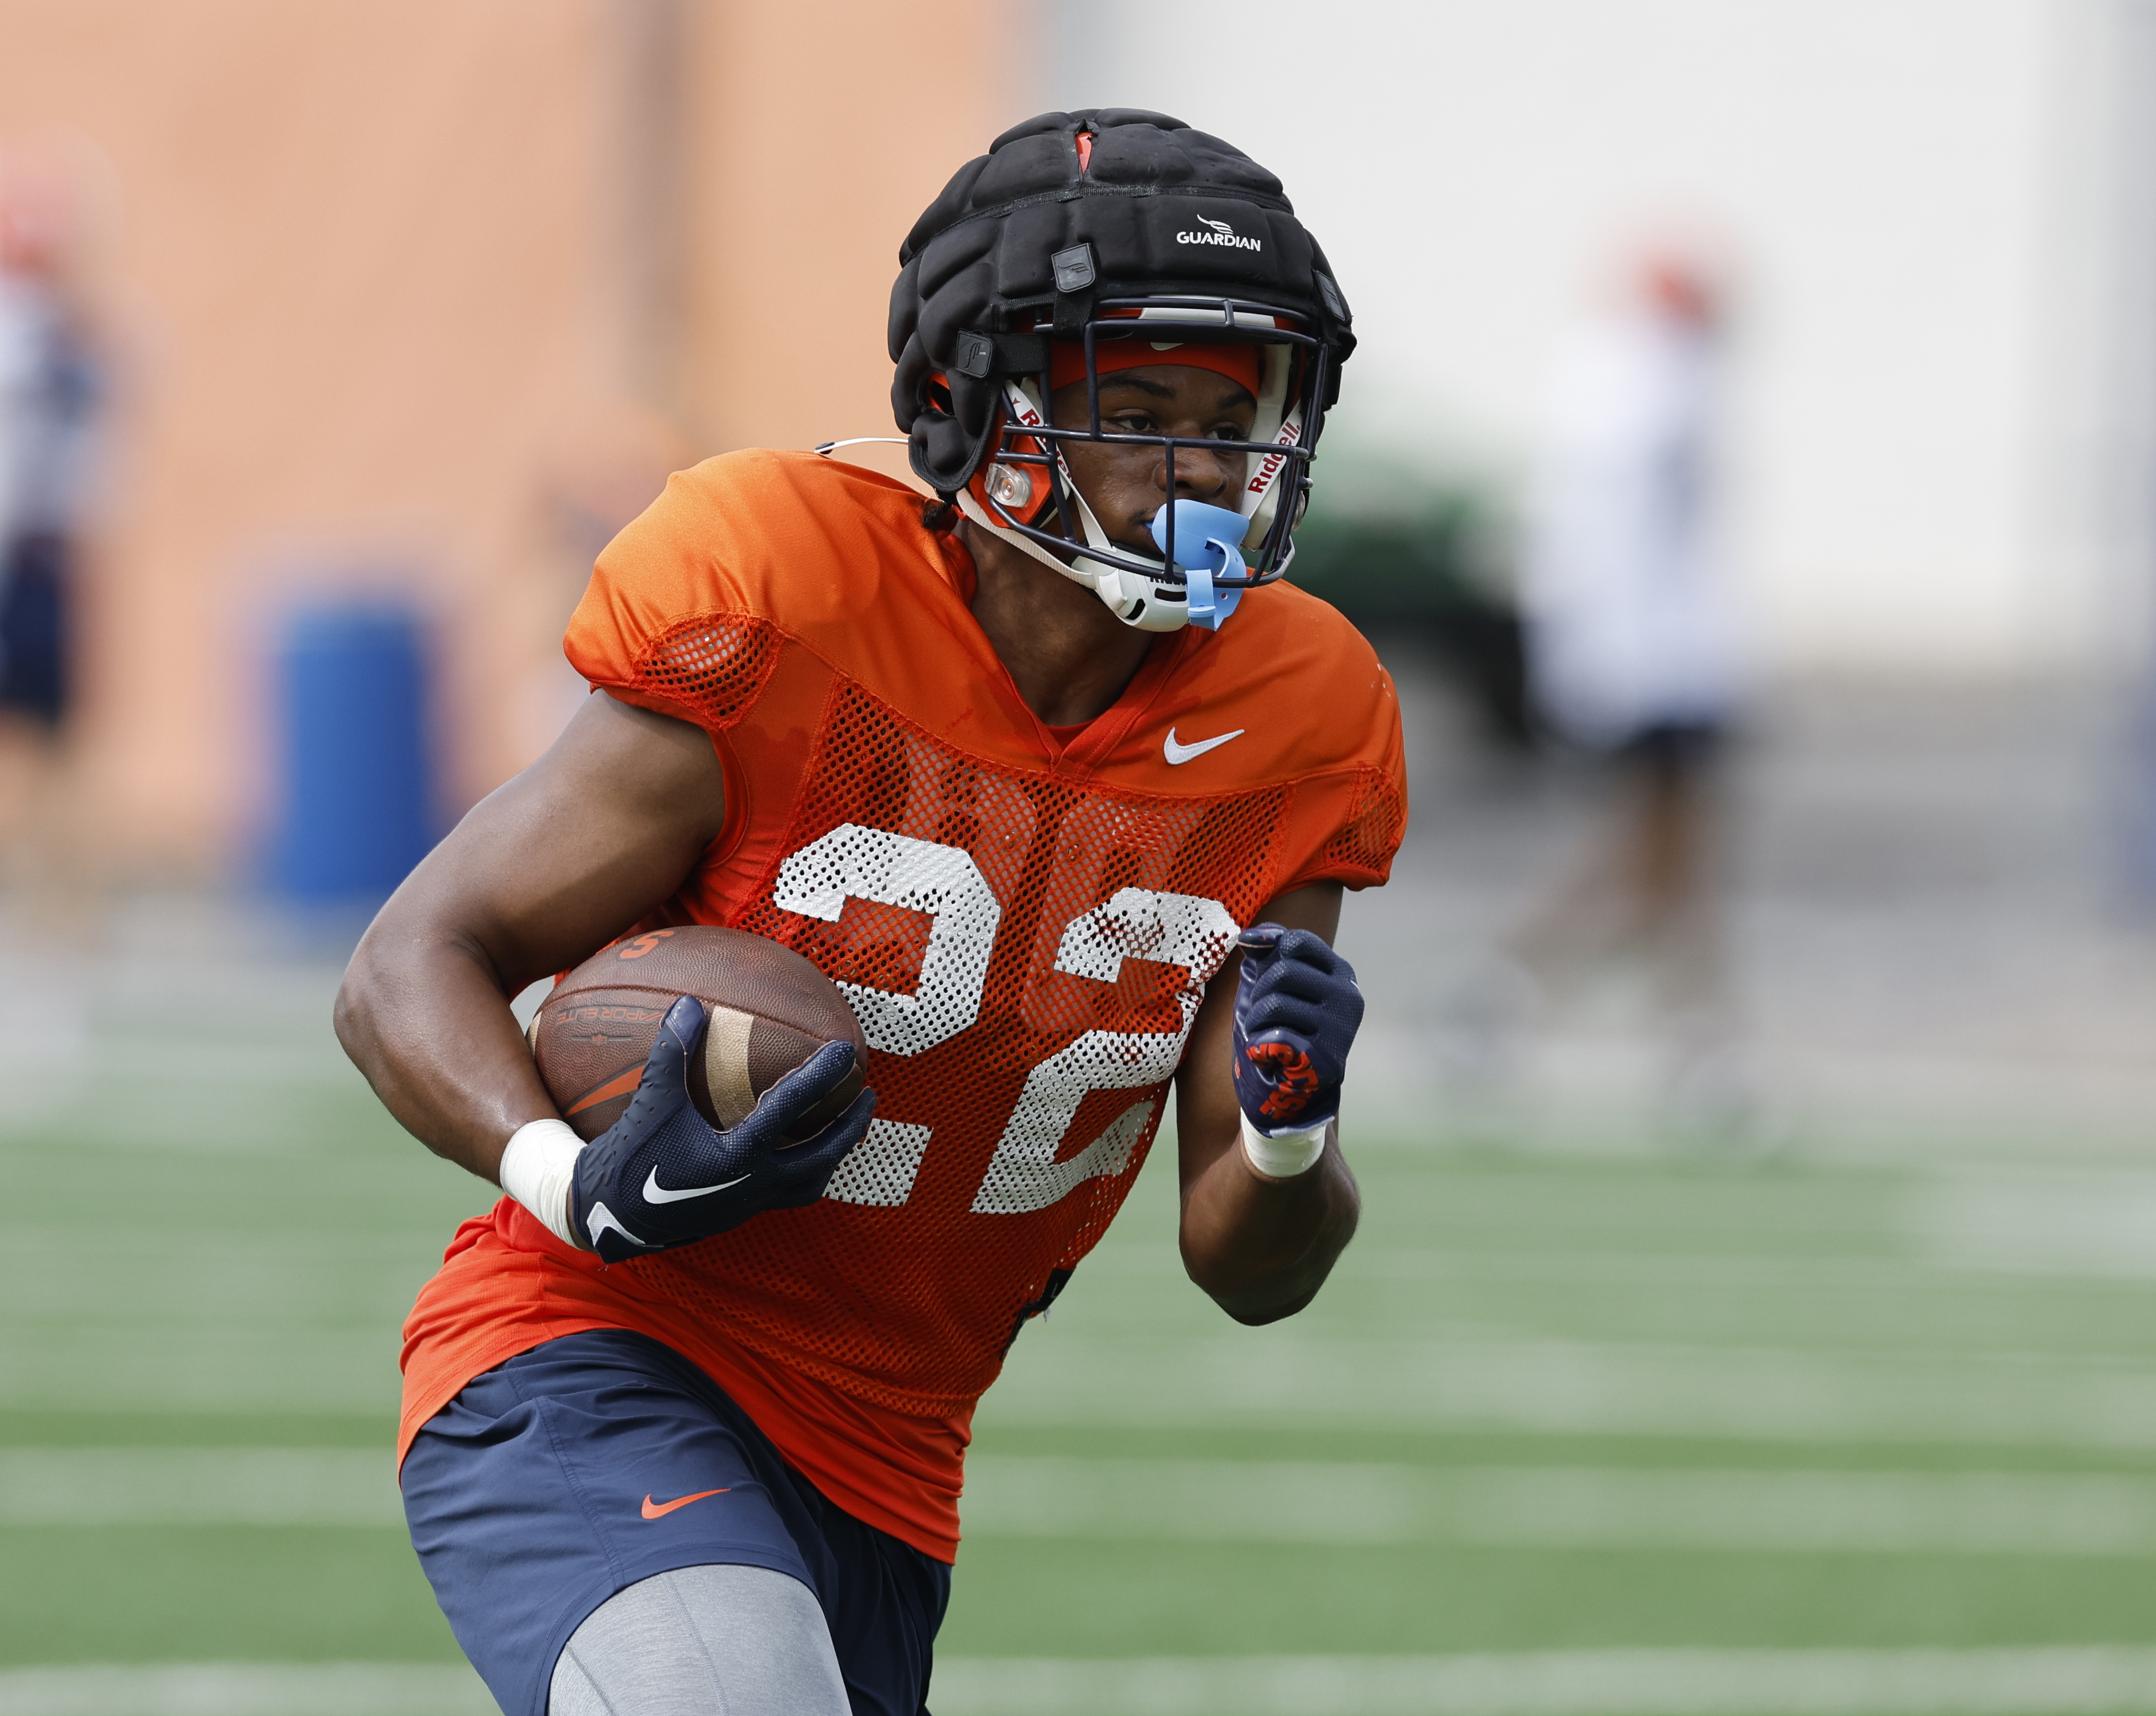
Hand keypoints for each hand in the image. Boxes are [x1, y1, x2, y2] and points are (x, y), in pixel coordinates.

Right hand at [570, 996, 875, 1262]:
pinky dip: (802, 1169)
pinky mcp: (739, 1214)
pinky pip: (786, 1192)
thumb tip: (688, 1003)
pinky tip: (797, 1150)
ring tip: (846, 1128)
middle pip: (821, 1156)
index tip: (847, 1050)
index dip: (822, 1076)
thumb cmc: (628, 1157)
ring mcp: (750, 1205)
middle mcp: (754, 1185)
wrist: (607, 1218)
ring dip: (832, 1154)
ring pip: (810, 1183)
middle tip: (869, 1096)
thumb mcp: (650, 1102)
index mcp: (738, 1156)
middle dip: (849, 1126)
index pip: (792, 1109)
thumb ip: (670, 1053)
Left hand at [1231, 925, 1362, 1138]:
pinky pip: (1274, 1038)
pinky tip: (1270, 1055)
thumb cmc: (1280, 1025)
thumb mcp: (1274, 982)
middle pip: (1282, 971)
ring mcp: (1340, 1029)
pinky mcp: (1324, 1060)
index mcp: (1340, 973)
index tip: (1263, 972)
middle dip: (1259, 993)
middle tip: (1265, 1015)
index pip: (1297, 942)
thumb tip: (1250, 937)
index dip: (1270, 955)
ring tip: (1268, 1036)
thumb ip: (1268, 952)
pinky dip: (1259, 1047)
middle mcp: (1348, 997)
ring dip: (1256, 1022)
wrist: (1290, 1086)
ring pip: (1274, 1004)